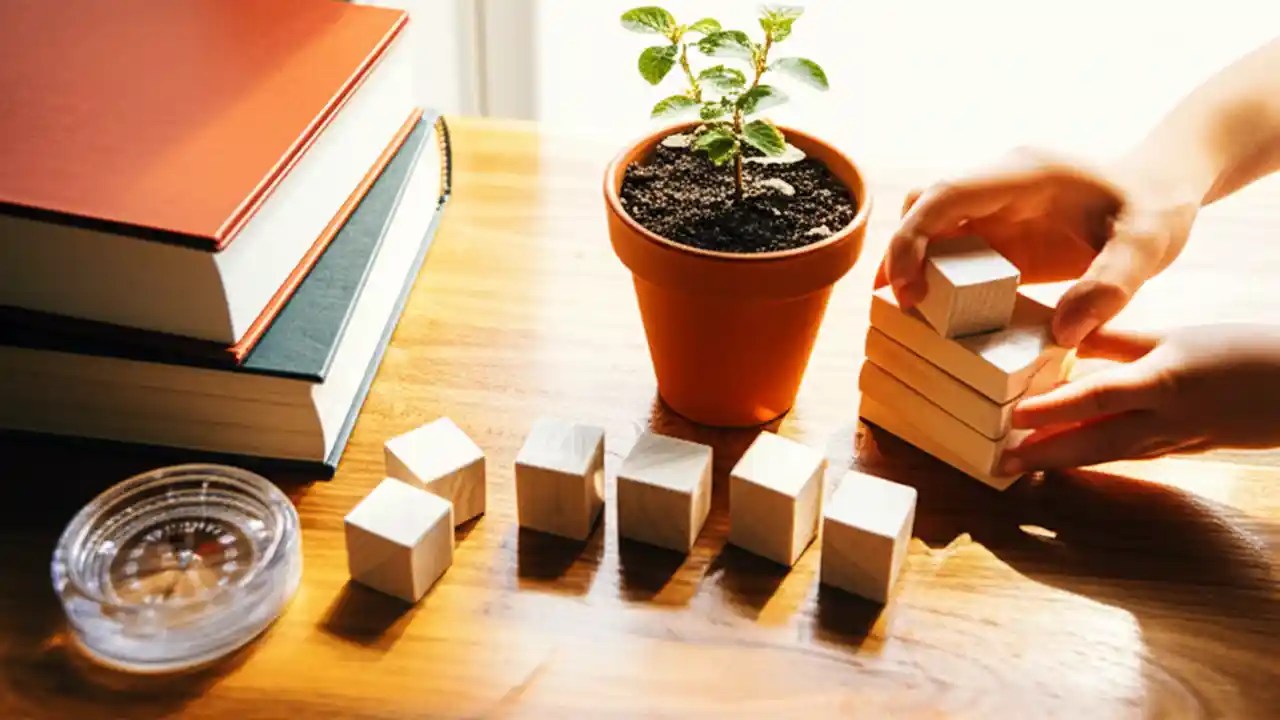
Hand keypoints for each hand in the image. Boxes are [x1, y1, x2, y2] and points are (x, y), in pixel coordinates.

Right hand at [877, 148, 1200, 346]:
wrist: (1163, 189)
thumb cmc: (1157, 207)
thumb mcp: (1149, 246)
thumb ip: (1110, 287)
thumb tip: (1062, 333)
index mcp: (1023, 173)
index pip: (945, 196)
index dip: (912, 239)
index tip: (907, 291)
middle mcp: (998, 185)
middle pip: (922, 208)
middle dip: (901, 255)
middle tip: (900, 309)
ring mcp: (995, 208)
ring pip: (929, 226)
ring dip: (913, 266)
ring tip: (911, 316)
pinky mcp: (999, 233)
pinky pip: (951, 249)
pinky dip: (936, 278)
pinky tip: (941, 316)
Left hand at [1000, 324, 1279, 472]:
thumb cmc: (1246, 351)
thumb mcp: (1179, 335)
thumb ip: (1119, 338)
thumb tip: (1065, 333)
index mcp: (1165, 380)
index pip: (1097, 396)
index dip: (1054, 408)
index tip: (1014, 414)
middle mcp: (1167, 418)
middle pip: (1095, 440)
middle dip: (1046, 454)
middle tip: (1001, 462)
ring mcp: (1177, 440)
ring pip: (1110, 452)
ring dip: (1066, 460)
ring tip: (1025, 462)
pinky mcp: (1186, 449)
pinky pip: (1132, 455)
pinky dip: (1098, 456)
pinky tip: (1075, 455)